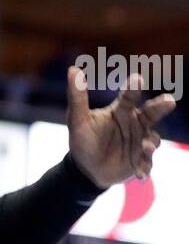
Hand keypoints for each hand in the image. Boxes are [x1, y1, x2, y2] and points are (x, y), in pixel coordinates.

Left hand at [67, 67, 174, 187]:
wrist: (85, 169)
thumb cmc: (83, 140)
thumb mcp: (77, 120)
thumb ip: (77, 97)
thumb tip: (72, 69)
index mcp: (121, 111)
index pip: (129, 97)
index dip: (133, 88)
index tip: (137, 78)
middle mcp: (135, 124)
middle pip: (151, 113)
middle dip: (160, 107)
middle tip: (169, 101)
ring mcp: (140, 142)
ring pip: (152, 140)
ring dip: (150, 144)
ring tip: (146, 147)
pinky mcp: (140, 161)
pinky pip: (146, 164)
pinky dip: (145, 168)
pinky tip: (140, 174)